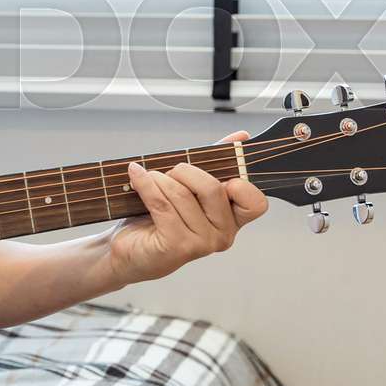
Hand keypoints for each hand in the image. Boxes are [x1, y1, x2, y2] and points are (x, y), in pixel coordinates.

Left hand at [107, 131, 268, 285]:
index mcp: (232, 220)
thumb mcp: (189, 186)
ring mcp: (201, 244)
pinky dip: (145, 184)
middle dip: (184, 170)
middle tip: (169, 172)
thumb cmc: (160, 217)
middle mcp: (223, 236)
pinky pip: (161, 204)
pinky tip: (136, 175)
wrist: (130, 250)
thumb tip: (241, 136)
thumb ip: (216, 162)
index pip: (256, 203)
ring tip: (148, 178)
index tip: (220, 175)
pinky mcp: (176, 247)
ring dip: (159, 178)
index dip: (240, 183)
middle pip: (213, 188)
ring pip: (182, 194)